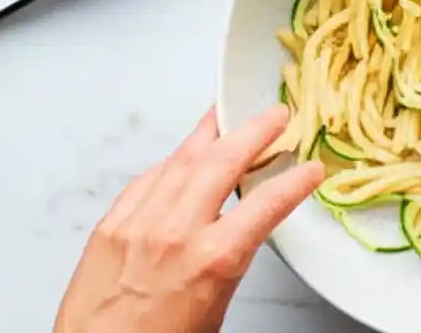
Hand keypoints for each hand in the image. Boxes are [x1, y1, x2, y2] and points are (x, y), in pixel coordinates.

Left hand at [55, 106, 324, 332]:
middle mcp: (175, 232)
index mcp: (212, 259)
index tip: (310, 168)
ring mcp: (138, 223)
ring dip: (210, 132)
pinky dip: (170, 162)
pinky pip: (147, 179)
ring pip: (182, 159)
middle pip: (224, 160)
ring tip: (228, 116)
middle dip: (255, 130)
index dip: (295, 180)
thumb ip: (230, 258)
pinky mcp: (110, 225)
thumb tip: (243, 226)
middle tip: (275, 115)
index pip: (267, 203)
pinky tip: (181, 158)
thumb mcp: (215, 306)